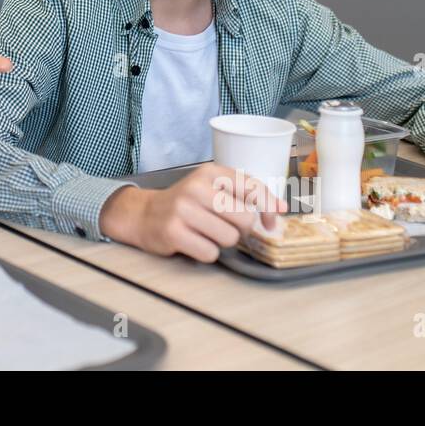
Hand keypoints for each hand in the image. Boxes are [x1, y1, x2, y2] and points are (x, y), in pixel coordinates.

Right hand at [99, 164, 286, 261]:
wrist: (144, 214)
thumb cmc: (187, 203)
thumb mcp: (212, 187)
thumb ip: (245, 194)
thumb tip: (280, 209)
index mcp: (210, 172)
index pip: (252, 187)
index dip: (269, 207)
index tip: (273, 220)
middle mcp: (195, 187)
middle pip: (245, 218)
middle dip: (240, 229)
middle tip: (224, 225)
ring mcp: (182, 210)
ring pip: (229, 238)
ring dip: (222, 242)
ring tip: (205, 232)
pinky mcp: (173, 232)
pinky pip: (210, 253)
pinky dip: (206, 252)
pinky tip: (193, 242)